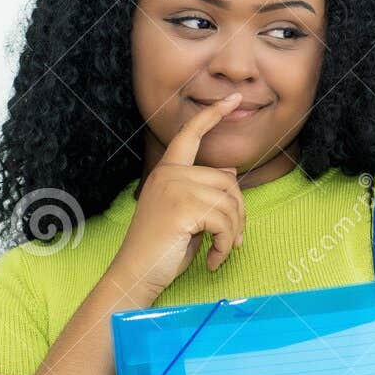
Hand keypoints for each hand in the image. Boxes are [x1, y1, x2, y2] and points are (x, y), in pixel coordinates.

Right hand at [106, 94, 249, 295]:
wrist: (136, 275)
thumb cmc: (162, 249)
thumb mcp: (187, 215)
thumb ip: (204, 191)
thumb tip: (228, 168)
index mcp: (167, 171)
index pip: (190, 135)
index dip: (212, 115)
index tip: (233, 99)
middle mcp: (169, 174)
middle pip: (228, 181)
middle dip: (238, 215)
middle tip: (232, 241)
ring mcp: (175, 188)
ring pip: (230, 203)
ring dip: (233, 235)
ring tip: (220, 252)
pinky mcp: (182, 208)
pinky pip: (224, 223)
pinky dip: (226, 246)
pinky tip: (213, 261)